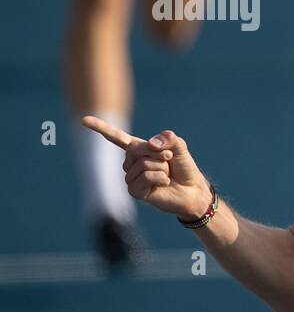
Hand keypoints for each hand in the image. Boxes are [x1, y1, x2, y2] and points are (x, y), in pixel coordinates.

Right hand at [81, 116, 209, 217]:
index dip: (100, 128)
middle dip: (159, 153)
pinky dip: (161, 178)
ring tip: (166, 174)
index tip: (83, 120)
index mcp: (137, 149)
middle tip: (169, 159)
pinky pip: (147, 177)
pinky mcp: (135, 191)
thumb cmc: (184, 167)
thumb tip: (151, 144)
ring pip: (144, 164)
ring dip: (162, 167)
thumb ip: (168, 138)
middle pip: (137, 150)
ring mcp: (131, 177)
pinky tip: (164, 183)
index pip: (116, 137)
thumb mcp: (179, 147)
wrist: (192, 190)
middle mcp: (131, 163)